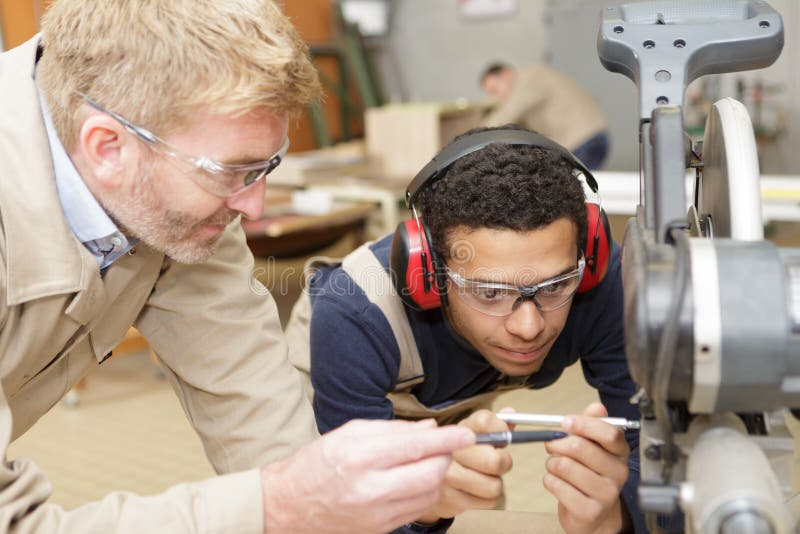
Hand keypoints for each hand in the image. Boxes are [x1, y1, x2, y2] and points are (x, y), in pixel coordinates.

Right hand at [260, 418, 473, 533]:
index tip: (468, 433)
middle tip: (444, 446)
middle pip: (430, 474)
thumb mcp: (349, 433)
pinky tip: (415, 480)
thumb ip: (392, 429)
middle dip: (445, 457)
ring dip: (437, 475)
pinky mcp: (380, 530)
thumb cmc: (317, 464)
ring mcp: (377, 514)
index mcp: (360, 457)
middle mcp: (370, 488)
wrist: (289, 507)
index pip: (417, 446)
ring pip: (429, 494)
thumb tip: (429, 429)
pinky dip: (425, 492)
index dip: (448, 438)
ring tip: (426, 462)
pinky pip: (418, 510)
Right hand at [418, 409, 513, 523]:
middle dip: (503, 463)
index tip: (502, 435)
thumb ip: (493, 424)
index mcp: (456, 430)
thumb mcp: (472, 433)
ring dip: (494, 483)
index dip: (501, 429)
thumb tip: (511, 413)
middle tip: (497, 463)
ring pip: (494, 486)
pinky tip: (475, 491)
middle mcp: (448, 451)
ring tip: (482, 477)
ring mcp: (446, 476)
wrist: (425, 479)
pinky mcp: (449, 500)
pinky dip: (487, 499)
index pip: (485, 422)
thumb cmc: (459, 454)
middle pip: (495, 461)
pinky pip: (489, 502)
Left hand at [543, 402, 630, 533]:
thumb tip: (597, 408)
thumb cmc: (589, 474)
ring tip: (556, 467)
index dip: (584, 424)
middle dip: (557, 443)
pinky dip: (549, 480)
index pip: (609, 433)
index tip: (564, 422)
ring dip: (551, 463)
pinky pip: (557, 485)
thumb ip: (591, 425)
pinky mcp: (589, 511)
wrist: (592, 513)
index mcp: (620, 452)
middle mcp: (618, 473)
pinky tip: (557, 482)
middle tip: (551, 445)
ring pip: (564, 466)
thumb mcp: (592, 446)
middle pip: (580, 447)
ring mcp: (606, 494)